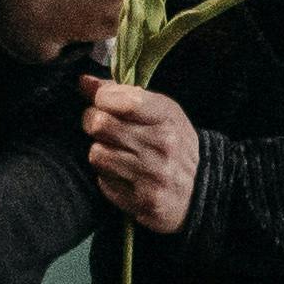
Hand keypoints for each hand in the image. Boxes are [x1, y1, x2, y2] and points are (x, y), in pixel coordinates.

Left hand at [84, 80, 197, 233]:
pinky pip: (103, 181)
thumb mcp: (159, 112)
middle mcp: (163, 145)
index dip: (102, 97)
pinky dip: (107, 177)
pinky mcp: (143, 201)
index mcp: (168, 117)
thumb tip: (84, 81)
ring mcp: (153, 176)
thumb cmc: (173, 144)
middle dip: (93, 122)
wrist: (200, 191)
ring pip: (97, 153)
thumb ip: (121, 94)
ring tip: (116, 152)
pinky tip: (124, 175)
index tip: (103, 101)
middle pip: (100, 124)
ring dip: (101, 151)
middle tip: (102, 126)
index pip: (123, 100)